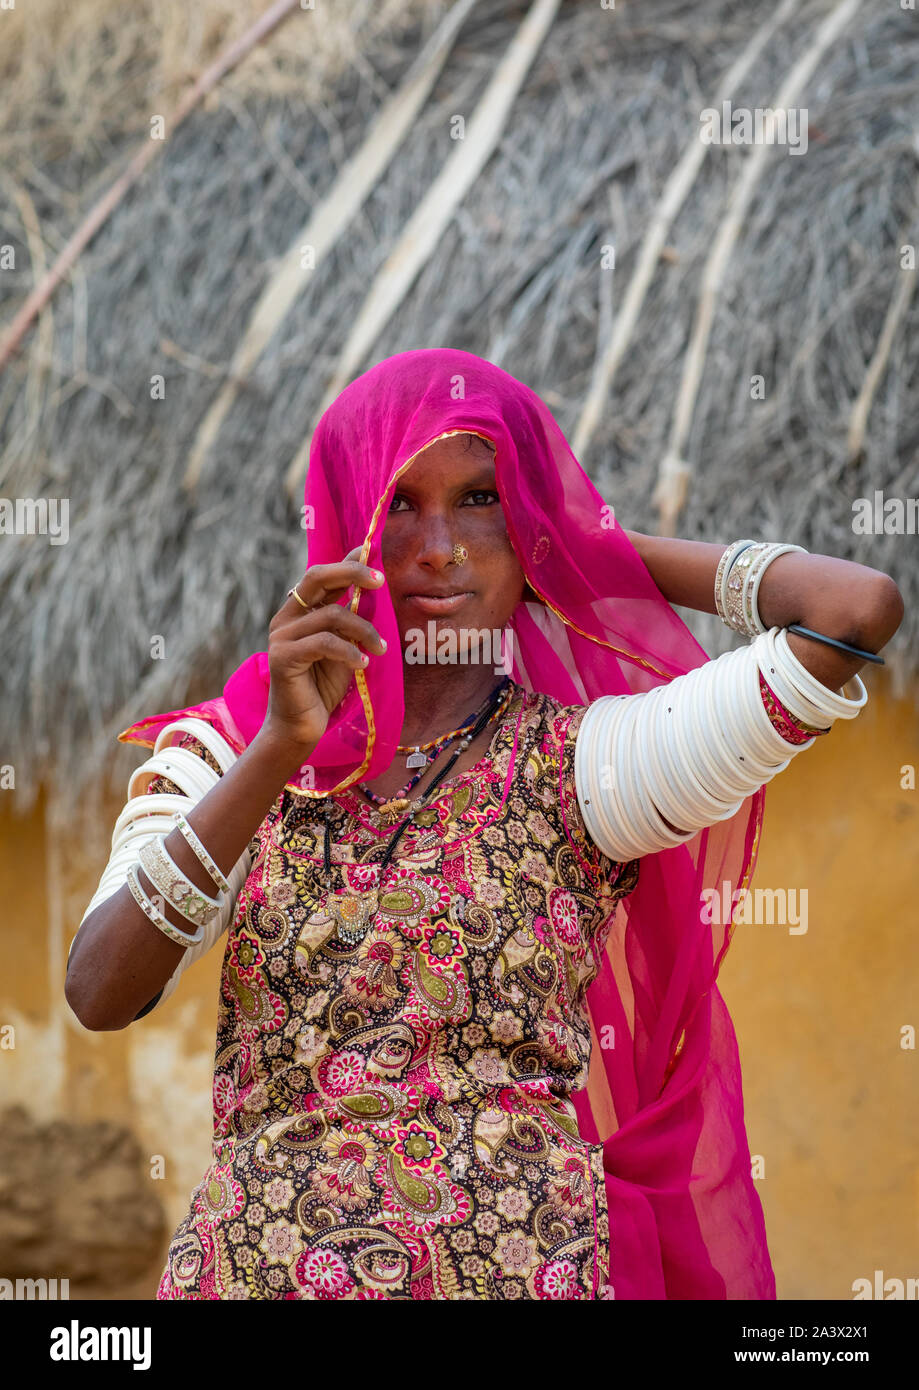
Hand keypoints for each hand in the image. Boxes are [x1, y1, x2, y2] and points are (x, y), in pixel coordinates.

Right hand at [263, 548, 385, 754]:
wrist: (302, 726)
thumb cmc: (324, 686)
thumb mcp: (345, 645)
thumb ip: (351, 619)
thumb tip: (374, 587)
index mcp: (300, 611)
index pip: (322, 574)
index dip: (347, 560)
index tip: (372, 550)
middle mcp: (287, 617)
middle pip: (317, 577)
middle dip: (351, 572)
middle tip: (380, 580)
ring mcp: (281, 636)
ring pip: (331, 615)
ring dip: (364, 630)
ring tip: (380, 649)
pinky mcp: (282, 657)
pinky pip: (324, 643)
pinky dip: (349, 651)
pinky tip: (363, 664)